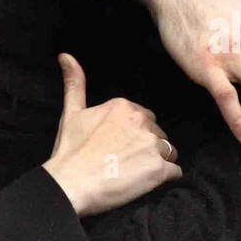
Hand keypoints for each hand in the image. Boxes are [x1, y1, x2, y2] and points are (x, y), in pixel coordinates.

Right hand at [43, 54, 180, 216]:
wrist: (70, 185)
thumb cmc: (70, 152)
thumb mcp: (71, 113)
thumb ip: (75, 84)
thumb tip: (66, 56)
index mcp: (124, 107)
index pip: (145, 119)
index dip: (134, 135)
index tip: (119, 147)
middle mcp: (141, 122)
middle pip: (158, 134)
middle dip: (147, 147)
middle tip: (125, 162)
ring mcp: (152, 145)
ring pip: (169, 152)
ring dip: (157, 163)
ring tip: (135, 174)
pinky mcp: (159, 169)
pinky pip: (175, 171)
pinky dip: (165, 178)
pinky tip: (146, 182)